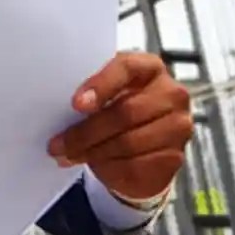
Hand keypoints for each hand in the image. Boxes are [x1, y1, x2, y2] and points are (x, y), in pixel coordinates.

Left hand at [48, 51, 191, 200]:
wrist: (143, 144)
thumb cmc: (118, 108)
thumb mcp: (105, 92)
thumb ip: (92, 92)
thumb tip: (56, 105)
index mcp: (149, 67)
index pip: (127, 67)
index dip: (101, 85)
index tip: (76, 104)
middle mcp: (171, 94)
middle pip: (125, 112)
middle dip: (85, 131)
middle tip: (57, 143)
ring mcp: (178, 127)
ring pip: (128, 142)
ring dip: (91, 152)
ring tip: (67, 155)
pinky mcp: (175, 157)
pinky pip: (136, 164)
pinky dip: (109, 167)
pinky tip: (93, 165)